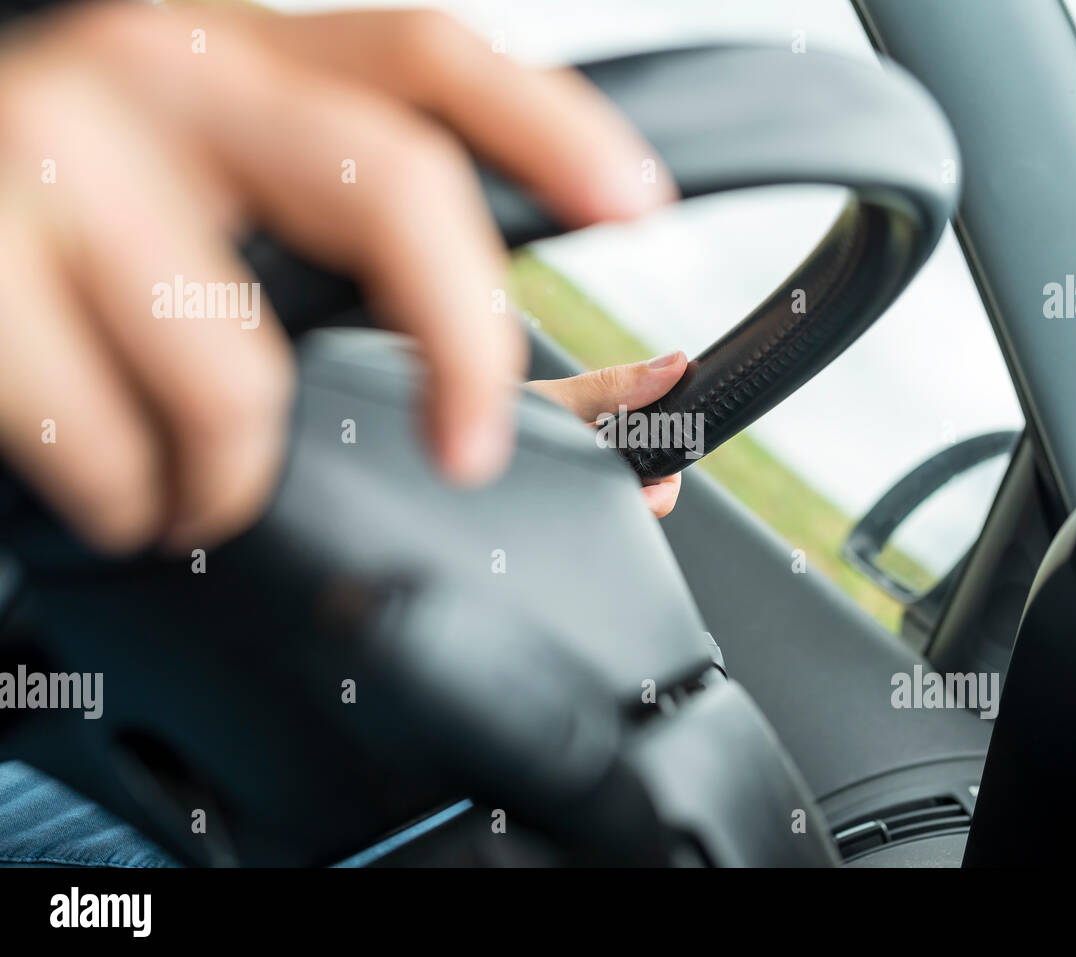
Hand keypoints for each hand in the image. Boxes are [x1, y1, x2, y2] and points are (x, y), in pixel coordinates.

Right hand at [0, 2, 674, 551]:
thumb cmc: (93, 240)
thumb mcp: (242, 219)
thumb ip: (414, 300)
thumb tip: (640, 406)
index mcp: (252, 60)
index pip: (429, 58)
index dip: (549, 128)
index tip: (635, 202)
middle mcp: (164, 76)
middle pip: (391, 185)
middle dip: (462, 341)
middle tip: (468, 447)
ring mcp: (57, 156)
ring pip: (240, 374)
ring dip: (239, 478)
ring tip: (212, 484)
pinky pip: (111, 446)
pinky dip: (138, 500)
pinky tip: (127, 486)